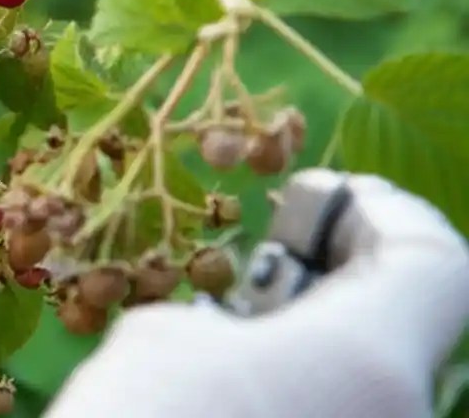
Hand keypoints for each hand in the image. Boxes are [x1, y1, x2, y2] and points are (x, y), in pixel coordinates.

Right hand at [44, 169, 468, 417]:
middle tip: (266, 260)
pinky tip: (229, 396)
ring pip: (367, 385)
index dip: (380, 211)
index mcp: (371, 362)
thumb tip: (238, 337)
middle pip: (402, 328)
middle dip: (336, 279)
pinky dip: (301, 395)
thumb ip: (227, 319)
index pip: (433, 261)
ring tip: (232, 337)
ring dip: (313, 344)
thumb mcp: (161, 338)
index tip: (310, 198)